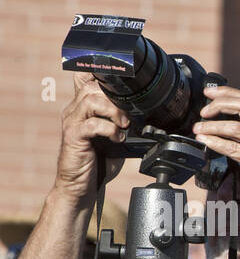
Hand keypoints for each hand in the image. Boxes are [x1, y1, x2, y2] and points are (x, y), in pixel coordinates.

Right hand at [55, 74, 128, 203]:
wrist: (81, 185)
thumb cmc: (99, 161)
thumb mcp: (115, 137)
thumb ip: (124, 123)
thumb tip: (149, 117)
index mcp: (83, 107)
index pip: (87, 79)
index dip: (102, 73)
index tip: (123, 79)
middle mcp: (74, 110)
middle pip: (92, 86)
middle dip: (116, 97)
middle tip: (129, 115)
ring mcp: (72, 122)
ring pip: (91, 101)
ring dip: (114, 111)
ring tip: (124, 125)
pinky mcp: (73, 136)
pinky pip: (91, 124)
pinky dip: (109, 129)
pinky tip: (117, 138)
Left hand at [192, 84, 239, 228]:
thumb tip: (224, 116)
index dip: (226, 93)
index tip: (209, 93)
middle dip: (218, 104)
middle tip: (203, 111)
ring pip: (234, 127)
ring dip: (211, 126)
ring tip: (198, 128)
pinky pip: (231, 147)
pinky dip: (214, 142)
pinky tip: (204, 140)